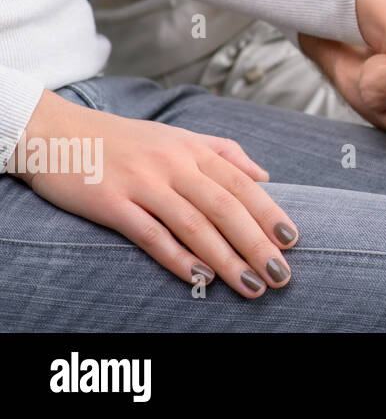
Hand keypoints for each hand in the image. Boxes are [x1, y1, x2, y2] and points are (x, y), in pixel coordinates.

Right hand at [19, 90, 296, 297]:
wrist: (59, 133)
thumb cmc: (126, 140)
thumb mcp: (179, 137)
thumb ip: (225, 153)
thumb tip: (265, 176)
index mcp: (194, 151)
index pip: (241, 185)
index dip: (269, 213)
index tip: (292, 240)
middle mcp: (174, 165)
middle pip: (225, 207)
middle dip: (257, 243)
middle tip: (281, 274)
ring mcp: (143, 184)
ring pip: (195, 224)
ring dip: (227, 258)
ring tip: (252, 284)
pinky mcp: (112, 203)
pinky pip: (151, 234)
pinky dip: (177, 257)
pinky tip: (200, 278)